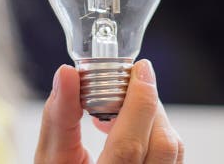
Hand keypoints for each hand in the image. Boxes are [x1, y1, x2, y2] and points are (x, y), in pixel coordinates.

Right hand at [35, 59, 183, 163]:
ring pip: (173, 152)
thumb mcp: (49, 161)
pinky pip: (173, 159)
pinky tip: (133, 132)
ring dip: (155, 120)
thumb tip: (67, 74)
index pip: (130, 145)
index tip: (139, 69)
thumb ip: (59, 118)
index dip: (140, 101)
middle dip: (149, 104)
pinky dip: (158, 136)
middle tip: (127, 84)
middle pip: (163, 145)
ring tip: (123, 111)